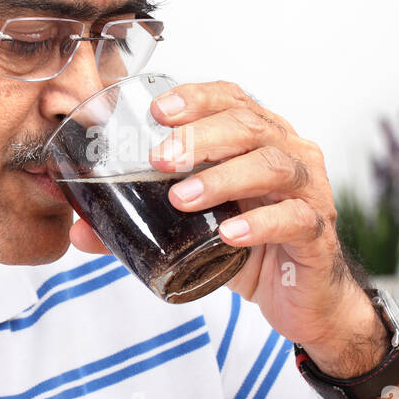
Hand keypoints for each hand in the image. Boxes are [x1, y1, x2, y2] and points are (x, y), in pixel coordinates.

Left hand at [68, 79, 381, 363]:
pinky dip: (260, 223)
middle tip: (159, 159)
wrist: (303, 300)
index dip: (196, 98)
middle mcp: (289, 153)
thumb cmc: (250, 250)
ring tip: (182, 198)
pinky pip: (295, 218)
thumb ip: (140, 226)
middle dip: (200, 136)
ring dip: (224, 177)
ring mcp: (309, 191)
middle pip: (250, 126)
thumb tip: (81, 232)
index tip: (158, 111)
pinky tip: (230, 234)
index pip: (231, 100)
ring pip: (274, 165)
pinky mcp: (317, 233)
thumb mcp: (194, 231)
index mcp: (259, 140)